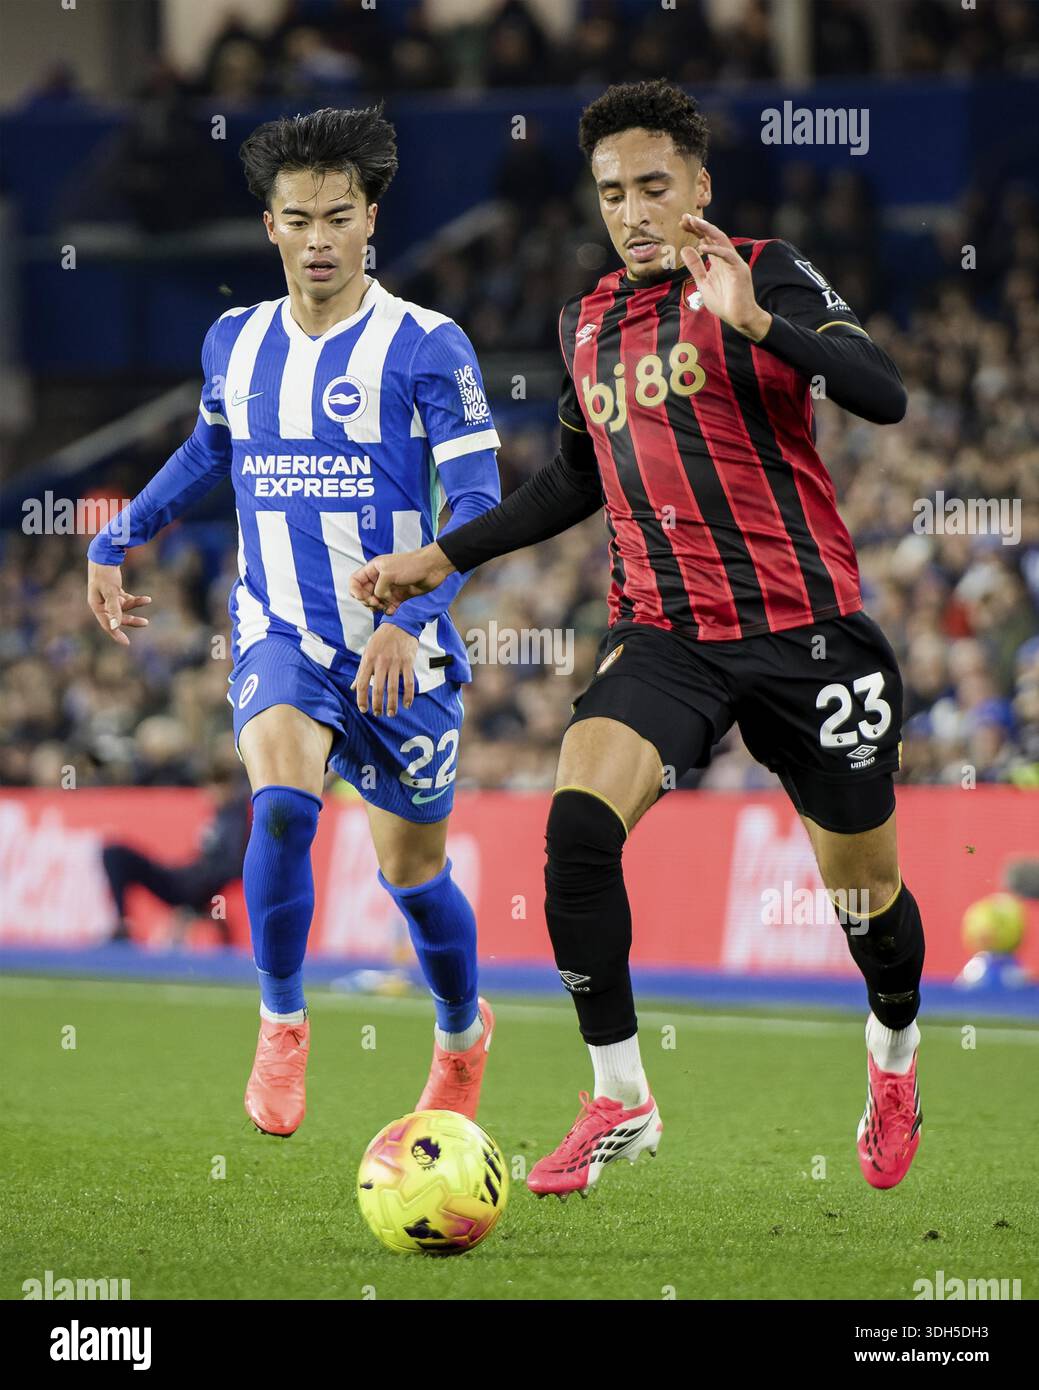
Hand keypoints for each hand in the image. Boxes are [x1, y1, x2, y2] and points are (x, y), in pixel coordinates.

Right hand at [87, 560, 151, 645]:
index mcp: (96, 605)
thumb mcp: (111, 592)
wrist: (105, 554)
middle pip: (117, 617)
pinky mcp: (114, 591)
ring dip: (136, 605)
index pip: (107, 624)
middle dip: (131, 620)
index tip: (127, 643)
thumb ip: (114, 609)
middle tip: (146, 622)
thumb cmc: (105, 573)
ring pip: (124, 608)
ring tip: (148, 599)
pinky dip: (136, 599)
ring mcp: (108, 597)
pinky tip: (146, 599)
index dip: (116, 634)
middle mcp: (101, 603)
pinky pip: (126, 599)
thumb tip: (115, 626)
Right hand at [349, 543, 453, 615]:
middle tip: (377, 603)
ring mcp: (389, 588)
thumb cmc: (411, 566)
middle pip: (364, 594)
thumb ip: (378, 588)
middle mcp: (379, 578)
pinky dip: (388, 610)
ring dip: (378, 607)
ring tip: (386, 607)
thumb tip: (379, 599)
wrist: (432, 569)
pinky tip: (394, 610)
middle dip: (368, 601)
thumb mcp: (389, 574)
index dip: (355, 591)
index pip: (355, 581)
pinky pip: (388, 606)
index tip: (363, 597)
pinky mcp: (398, 596)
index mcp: (373, 569)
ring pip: (375, 602)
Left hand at [350, 622, 418, 715]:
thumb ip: (362, 671)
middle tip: (378, 714)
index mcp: (368, 660)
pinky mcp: (408, 662)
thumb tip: (353, 687)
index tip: (364, 709)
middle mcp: (381, 662)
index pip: (361, 683)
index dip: (361, 699)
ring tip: (391, 713)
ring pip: (393, 688)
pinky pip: (409, 682)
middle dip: (377, 705)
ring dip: (392, 704)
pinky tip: (407, 704)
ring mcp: (395, 662)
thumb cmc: (381, 639)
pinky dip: (408, 695)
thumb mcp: (368, 652)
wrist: (401, 623)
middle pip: (377, 688)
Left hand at [679, 215, 771, 341]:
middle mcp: (727, 258)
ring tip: (694, 223)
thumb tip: (685, 249)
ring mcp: (734, 262)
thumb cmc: (723, 302)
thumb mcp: (703, 282)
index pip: (706, 239)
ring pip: (722, 240)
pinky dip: (716, 250)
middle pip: (713, 236)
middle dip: (700, 225)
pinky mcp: (740, 270)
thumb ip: (695, 266)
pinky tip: (703, 247)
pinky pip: (727, 255)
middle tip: (686, 217)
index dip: (695, 230)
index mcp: (718, 260)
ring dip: (707, 230)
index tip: (682, 222)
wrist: (739, 317)